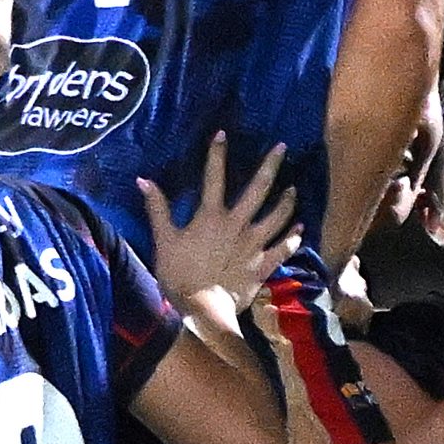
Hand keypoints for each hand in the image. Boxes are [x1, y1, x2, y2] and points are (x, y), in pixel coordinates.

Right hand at [139, 136, 297, 314]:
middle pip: (258, 189)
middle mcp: (237, 224)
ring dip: (287, 201)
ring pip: (278, 216)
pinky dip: (294, 237)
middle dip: (271, 165)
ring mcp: (254, 244)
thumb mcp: (164, 240)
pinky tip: (300, 229)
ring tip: (293, 189)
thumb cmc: (178, 275)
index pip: (213, 177)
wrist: (203, 309)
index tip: (223, 134)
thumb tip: (143, 180)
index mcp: (211, 216)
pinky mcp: (264, 264)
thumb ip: (157, 208)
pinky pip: (284, 247)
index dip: (217, 154)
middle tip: (282, 148)